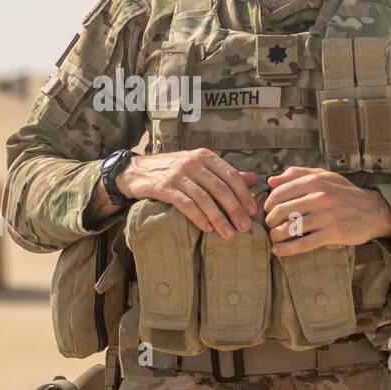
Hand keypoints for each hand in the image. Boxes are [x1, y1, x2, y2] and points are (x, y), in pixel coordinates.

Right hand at [117, 148, 258, 236]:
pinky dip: (198, 217)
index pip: (231, 175)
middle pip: (220, 188)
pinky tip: (207, 229)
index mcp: (204, 156)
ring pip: (204, 198)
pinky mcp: (163, 187)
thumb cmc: (172, 170)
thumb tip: (254, 179)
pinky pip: (185, 204)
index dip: (244, 195)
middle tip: (245, 228)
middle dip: (235, 210)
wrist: (136, 171)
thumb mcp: (199, 166)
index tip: (252, 212)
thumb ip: (225, 173)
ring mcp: (177, 174)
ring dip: (218, 218)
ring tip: (228, 234)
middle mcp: (192, 162)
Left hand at [263, 165, 390, 255]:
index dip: (267, 205)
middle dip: (269, 221)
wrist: (373, 210)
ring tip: (273, 239)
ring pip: (290, 228)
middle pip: (281, 211)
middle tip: (269, 227)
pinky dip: (288, 250)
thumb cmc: (344, 192)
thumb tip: (271, 181)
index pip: (279, 193)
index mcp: (314, 181)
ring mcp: (326, 216)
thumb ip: (297, 174)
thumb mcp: (324, 176)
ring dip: (276, 236)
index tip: (267, 212)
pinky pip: (304, 244)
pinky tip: (279, 252)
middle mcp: (319, 197)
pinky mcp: (332, 234)